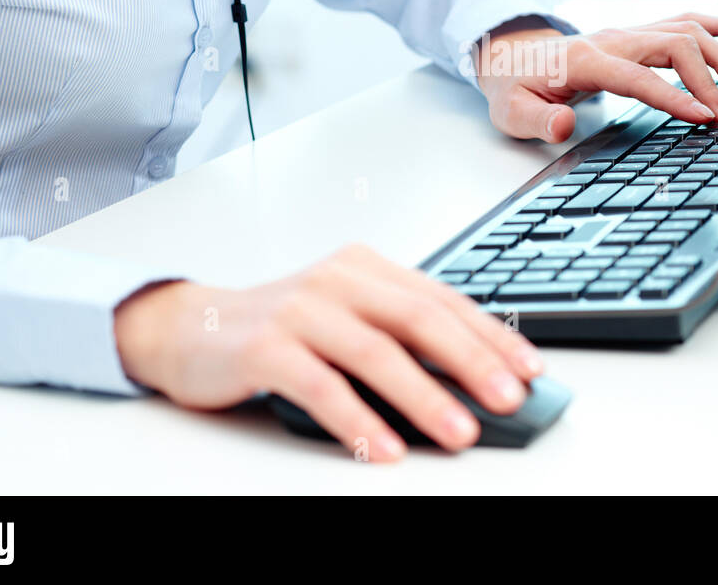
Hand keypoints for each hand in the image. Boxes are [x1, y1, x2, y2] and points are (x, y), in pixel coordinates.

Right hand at [114, 245, 544, 461]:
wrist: (187, 327)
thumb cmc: (278, 327)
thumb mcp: (345, 318)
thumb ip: (398, 337)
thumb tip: (470, 382)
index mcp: (366, 268)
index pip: (442, 299)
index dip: (491, 335)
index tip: (531, 368)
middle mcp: (338, 279)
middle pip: (419, 319)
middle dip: (473, 362)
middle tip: (511, 399)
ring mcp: (300, 309)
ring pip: (376, 352)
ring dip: (425, 397)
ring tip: (461, 433)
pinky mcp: (265, 345)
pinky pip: (321, 386)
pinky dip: (357, 419)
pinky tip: (383, 449)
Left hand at [476, 12, 717, 142]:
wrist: (514, 58)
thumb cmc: (517, 88)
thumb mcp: (512, 112)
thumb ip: (538, 119)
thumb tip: (563, 124)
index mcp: (584, 59)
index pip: (636, 76)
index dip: (673, 96)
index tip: (704, 118)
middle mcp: (613, 38)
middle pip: (673, 45)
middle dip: (708, 79)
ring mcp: (630, 32)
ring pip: (686, 30)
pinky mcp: (641, 34)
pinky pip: (686, 21)